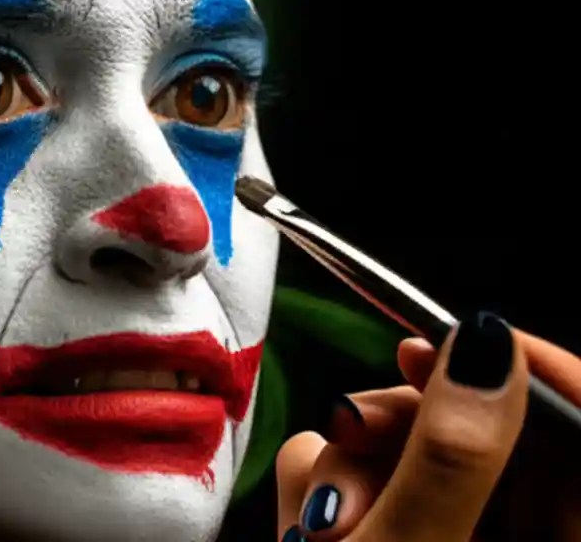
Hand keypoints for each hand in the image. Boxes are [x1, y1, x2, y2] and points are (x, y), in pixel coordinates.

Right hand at [274, 313, 580, 540]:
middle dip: (400, 419)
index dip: (535, 364)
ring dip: (342, 463)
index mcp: (547, 538)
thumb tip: (485, 344)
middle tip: (353, 427)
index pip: (576, 418)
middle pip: (473, 422)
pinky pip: (349, 469)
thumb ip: (450, 452)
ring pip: (398, 441)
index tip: (469, 336)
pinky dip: (315, 487)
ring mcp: (438, 525)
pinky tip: (304, 530)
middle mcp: (498, 529)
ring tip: (319, 523)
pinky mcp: (374, 525)